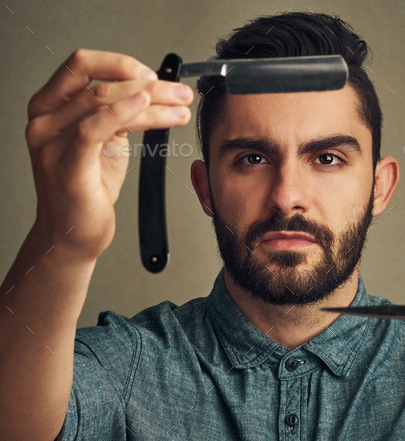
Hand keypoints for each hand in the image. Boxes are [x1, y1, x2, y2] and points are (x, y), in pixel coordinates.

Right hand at [26, 49, 193, 260]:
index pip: (82, 65)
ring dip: (151, 102)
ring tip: (179, 108)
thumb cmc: (86, 192)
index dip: (120, 64)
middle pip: (100, 84)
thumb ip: (115, 117)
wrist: (73, 235)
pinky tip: (146, 106)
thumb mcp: (104, 145)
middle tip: (180, 93)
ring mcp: (52, 143)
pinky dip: (122, 113)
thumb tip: (147, 95)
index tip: (153, 74)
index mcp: (51, 108)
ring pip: (104, 103)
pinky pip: (94, 129)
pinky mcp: (68, 166)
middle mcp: (46, 120)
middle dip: (149, 86)